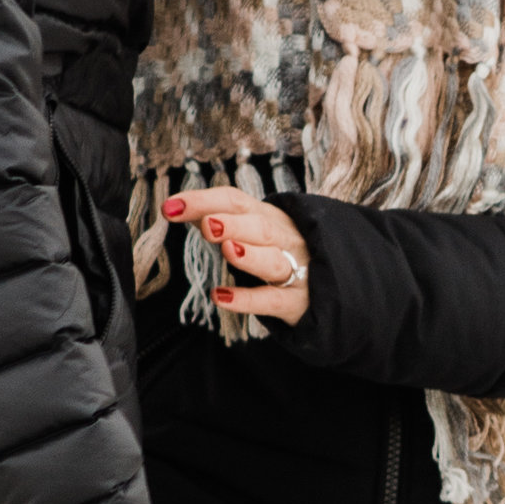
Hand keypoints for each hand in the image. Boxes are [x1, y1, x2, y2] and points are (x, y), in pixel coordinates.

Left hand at [165, 191, 311, 326]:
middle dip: (234, 225)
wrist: (333, 290)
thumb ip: (219, 220)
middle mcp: (285, 239)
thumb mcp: (256, 232)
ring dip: (250, 255)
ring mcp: (296, 271)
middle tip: (207, 225)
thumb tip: (178, 207)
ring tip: (227, 250)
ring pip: (273, 261)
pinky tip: (221, 297)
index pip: (236, 201)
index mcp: (270, 218)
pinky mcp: (297, 303)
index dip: (204, 200)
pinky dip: (247, 300)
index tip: (170, 206)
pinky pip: (272, 300)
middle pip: (261, 227)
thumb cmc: (285, 256)